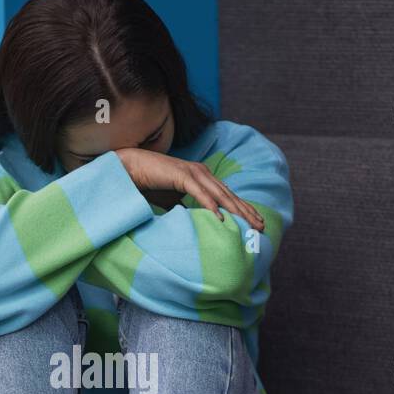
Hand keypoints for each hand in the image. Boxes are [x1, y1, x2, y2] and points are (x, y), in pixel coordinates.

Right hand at [115, 148, 264, 230]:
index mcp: (203, 178)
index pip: (228, 195)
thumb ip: (187, 208)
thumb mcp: (175, 200)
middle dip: (247, 211)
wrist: (132, 168)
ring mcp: (193, 173)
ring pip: (220, 194)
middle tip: (261, 226)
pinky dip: (211, 205)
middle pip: (229, 195)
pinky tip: (220, 217)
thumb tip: (195, 223)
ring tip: (248, 223)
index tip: (256, 222)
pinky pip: (200, 193)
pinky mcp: (182, 175)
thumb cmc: (152, 184)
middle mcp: (203, 173)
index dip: (243, 209)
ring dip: (235, 210)